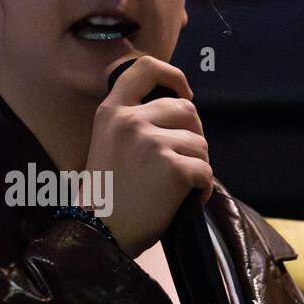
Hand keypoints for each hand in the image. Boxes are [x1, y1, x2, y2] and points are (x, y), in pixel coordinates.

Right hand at [83, 56, 212, 258]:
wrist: (98, 235)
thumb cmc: (105, 197)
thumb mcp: (107, 144)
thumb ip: (133, 123)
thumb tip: (179, 113)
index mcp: (111, 112)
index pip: (145, 69)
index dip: (173, 75)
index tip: (184, 93)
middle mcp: (131, 121)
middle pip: (186, 109)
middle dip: (193, 134)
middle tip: (185, 159)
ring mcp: (152, 143)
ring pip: (199, 143)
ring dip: (198, 164)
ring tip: (182, 186)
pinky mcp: (173, 168)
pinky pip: (205, 171)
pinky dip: (203, 189)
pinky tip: (188, 200)